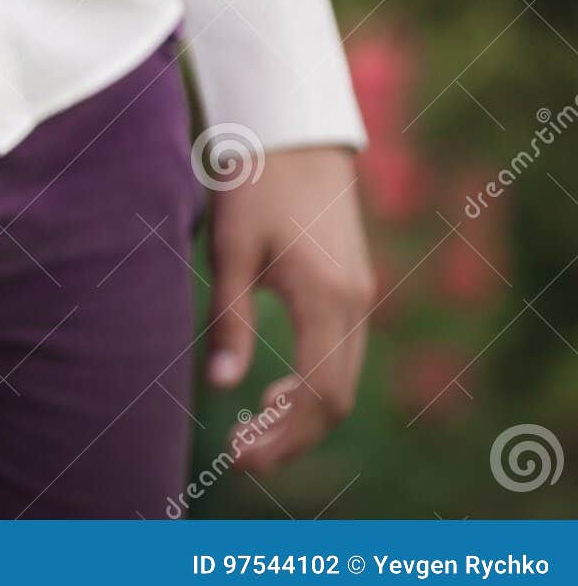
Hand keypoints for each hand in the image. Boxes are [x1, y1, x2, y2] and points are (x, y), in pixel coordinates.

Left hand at [205, 146, 374, 471]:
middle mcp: (355, 303)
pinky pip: (343, 354)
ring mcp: (361, 295)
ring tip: (251, 429)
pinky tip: (275, 392)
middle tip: (239, 455)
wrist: (294, 130)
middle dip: (290, 437)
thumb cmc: (253, 184)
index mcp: (326, 299)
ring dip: (303, 415)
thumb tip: (224, 386)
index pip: (317, 397)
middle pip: (336, 399)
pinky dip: (314, 385)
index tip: (237, 456)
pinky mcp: (354, 285)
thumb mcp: (230, 251)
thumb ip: (230, 321)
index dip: (281, 438)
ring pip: (344, 380)